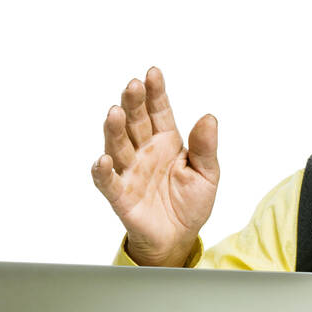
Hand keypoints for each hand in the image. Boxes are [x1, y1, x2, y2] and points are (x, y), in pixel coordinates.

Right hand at [91, 67, 218, 266]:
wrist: (179, 238)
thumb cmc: (190, 204)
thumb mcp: (208, 174)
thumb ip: (206, 148)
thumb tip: (209, 118)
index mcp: (166, 142)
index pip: (159, 111)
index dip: (155, 93)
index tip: (153, 73)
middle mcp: (144, 152)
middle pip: (135, 123)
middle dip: (133, 103)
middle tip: (133, 86)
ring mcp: (130, 172)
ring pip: (118, 146)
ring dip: (115, 130)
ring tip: (115, 113)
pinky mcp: (121, 196)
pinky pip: (109, 183)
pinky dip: (103, 172)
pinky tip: (103, 160)